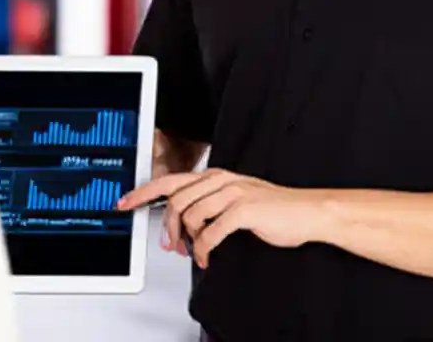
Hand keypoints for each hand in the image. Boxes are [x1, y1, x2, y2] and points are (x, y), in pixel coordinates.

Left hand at [116, 169, 326, 267]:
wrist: (307, 212)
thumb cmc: (273, 209)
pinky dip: (204, 249)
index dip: (143, 192)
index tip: (126, 202)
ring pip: (190, 216)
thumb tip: (182, 225)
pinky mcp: (243, 210)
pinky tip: (208, 256)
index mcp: (215, 176)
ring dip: (188, 240)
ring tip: (196, 251)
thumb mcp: (235, 200)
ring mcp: (232, 193)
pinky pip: (210, 232)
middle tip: (171, 246)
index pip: (170, 180)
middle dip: (168, 228)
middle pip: (176, 201)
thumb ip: (209, 205)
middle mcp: (221, 180)